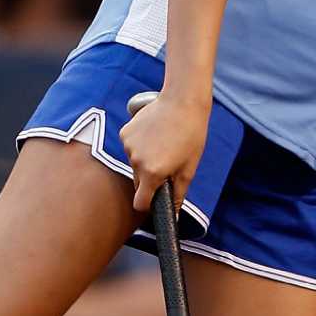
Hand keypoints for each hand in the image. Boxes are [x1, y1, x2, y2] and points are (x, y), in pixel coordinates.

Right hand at [120, 90, 209, 215]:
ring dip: (145, 159)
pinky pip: (131, 147)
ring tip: (164, 143)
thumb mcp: (189, 168)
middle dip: (150, 178)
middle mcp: (136, 161)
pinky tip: (154, 133)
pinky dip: (140, 144)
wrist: (182, 101)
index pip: (140, 203)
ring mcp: (128, 146)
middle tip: (169, 162)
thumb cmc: (191, 135)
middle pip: (138, 182)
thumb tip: (173, 214)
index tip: (156, 200)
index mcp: (152, 173)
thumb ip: (178, 193)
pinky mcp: (125, 132)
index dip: (148, 204)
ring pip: (135, 163)